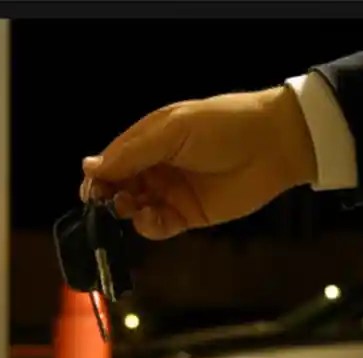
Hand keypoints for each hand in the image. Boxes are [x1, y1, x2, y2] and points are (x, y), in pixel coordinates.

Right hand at [80, 86, 317, 239]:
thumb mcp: (172, 130)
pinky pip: (158, 226)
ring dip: (127, 212)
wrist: (274, 145)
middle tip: (109, 203)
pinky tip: (151, 219)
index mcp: (148, 140)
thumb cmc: (222, 126)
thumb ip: (132, 151)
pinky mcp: (187, 215)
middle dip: (108, 198)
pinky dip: (149, 226)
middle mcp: (155, 167)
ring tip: (132, 208)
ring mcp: (170, 192)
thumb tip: (88, 166)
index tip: (91, 191)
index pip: (111, 162)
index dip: (98, 177)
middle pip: (118, 188)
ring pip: (134, 209)